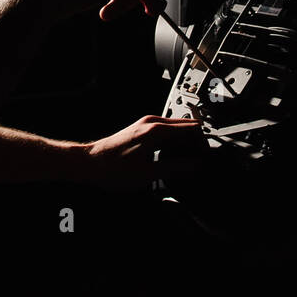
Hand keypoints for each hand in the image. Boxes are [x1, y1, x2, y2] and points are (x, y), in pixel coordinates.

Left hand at [73, 114, 208, 191]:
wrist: (90, 163)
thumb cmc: (113, 168)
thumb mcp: (148, 174)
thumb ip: (175, 168)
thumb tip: (194, 166)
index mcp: (157, 130)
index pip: (192, 128)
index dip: (203, 143)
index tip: (206, 157)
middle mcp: (152, 122)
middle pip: (186, 126)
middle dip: (196, 143)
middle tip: (199, 162)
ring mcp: (146, 124)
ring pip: (176, 128)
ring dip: (185, 143)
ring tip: (186, 162)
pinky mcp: (142, 129)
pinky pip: (166, 131)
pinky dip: (174, 142)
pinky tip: (171, 158)